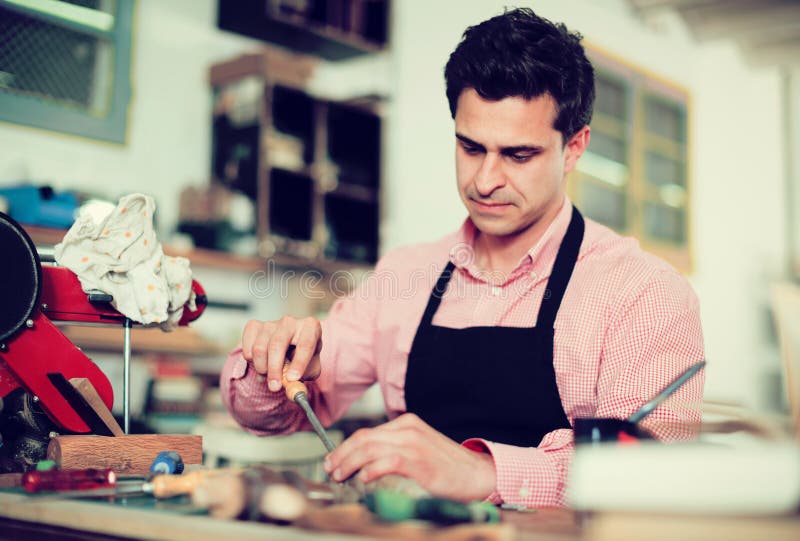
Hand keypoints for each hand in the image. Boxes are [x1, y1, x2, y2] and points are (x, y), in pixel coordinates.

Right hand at [241, 317, 321, 392]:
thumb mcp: (311, 367)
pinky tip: (261, 363)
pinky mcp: (254, 326)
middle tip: (275, 387)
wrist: (289, 346)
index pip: (305, 344)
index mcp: (310, 327)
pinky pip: (247, 347)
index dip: (299, 363)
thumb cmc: (303, 357)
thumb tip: (292, 384)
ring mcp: (270, 323)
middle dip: (274, 369)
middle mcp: (290, 321)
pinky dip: (251, 361)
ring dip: (262, 368)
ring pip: (259, 348)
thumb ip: (305, 376)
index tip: (292, 378)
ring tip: (269, 376)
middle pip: (277, 344)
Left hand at [324, 413, 495, 501]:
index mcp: (408, 424)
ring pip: (370, 448)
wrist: (479, 475)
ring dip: (349, 463)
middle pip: (364, 438)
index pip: (367, 433)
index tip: (333, 459)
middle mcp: (409, 430)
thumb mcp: (420, 450)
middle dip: (341, 454)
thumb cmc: (449, 468)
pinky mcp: (420, 462)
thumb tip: (366, 463)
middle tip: (330, 469)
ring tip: (340, 476)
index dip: (345, 447)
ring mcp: (414, 444)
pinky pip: (388, 461)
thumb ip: (396, 450)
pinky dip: (371, 469)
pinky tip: (363, 478)